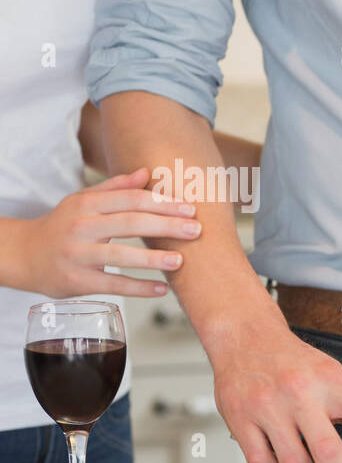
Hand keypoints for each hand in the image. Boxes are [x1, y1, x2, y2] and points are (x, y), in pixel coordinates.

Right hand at [17, 168, 200, 296]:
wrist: (24, 255)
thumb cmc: (63, 226)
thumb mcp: (83, 201)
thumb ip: (116, 188)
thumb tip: (147, 173)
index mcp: (87, 204)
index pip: (131, 199)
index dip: (162, 203)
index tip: (190, 208)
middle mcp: (81, 227)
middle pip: (130, 223)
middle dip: (166, 225)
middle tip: (196, 230)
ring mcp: (78, 254)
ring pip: (120, 255)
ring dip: (153, 258)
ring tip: (180, 261)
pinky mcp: (77, 280)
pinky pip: (113, 284)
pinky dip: (139, 288)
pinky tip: (162, 290)